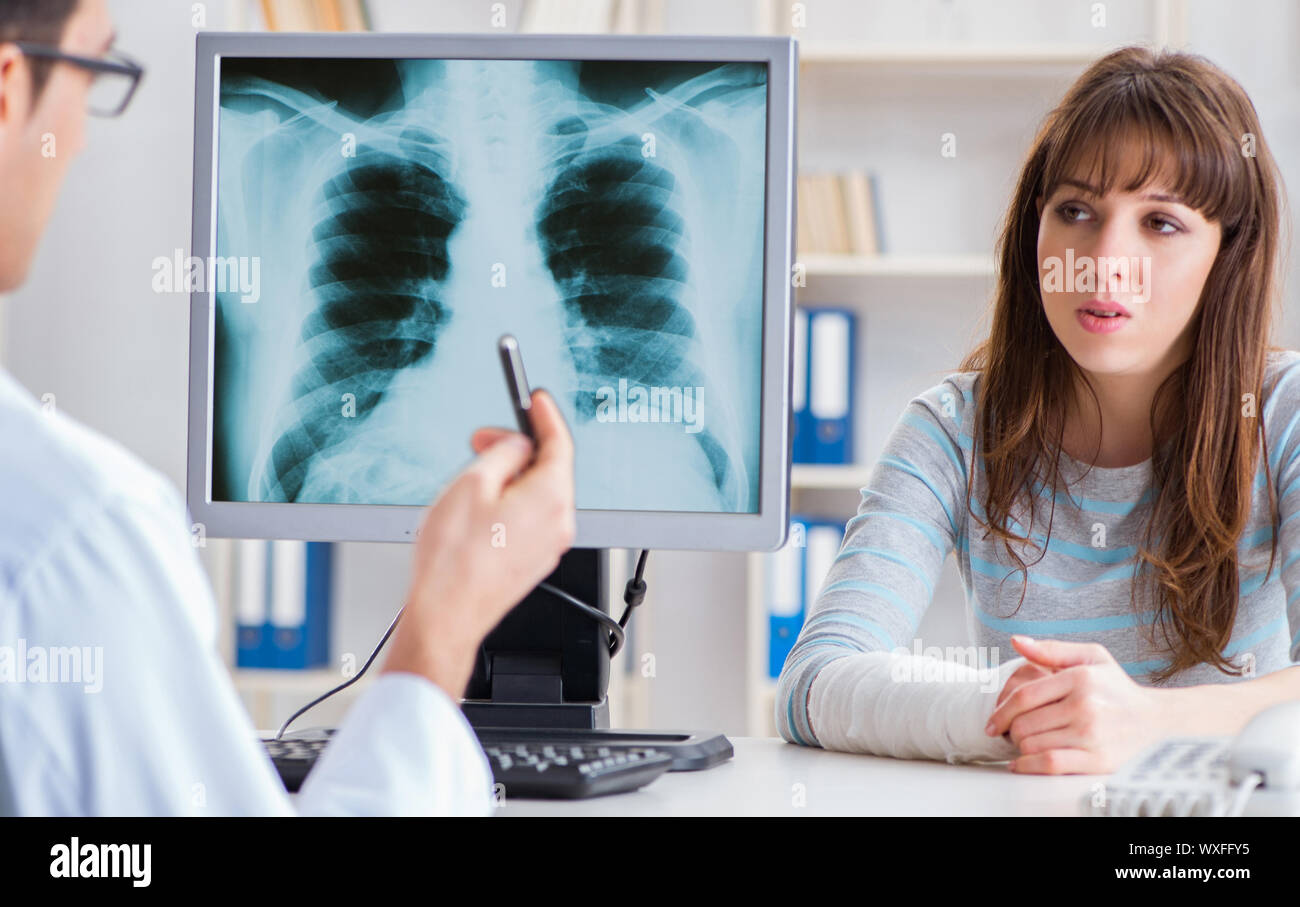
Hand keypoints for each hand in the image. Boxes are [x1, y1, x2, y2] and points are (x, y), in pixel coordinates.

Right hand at [383, 389, 575, 696]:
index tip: (534, 399)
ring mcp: (549, 544)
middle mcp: (559, 521)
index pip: (559, 443)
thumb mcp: (472, 483)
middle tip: (483, 439)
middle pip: (549, 468)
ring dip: (511, 477)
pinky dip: (511, 502)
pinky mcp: (534, 561)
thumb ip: (504, 453)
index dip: (545, 416)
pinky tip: (480, 507)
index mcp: (552, 497)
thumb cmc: (454, 558)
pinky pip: (530, 518)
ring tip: (473, 476)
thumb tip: (519, 445)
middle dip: (518, 448)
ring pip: (538, 494)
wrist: (447, 615)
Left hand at [983, 635, 1174, 773]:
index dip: (1000, 711)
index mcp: (1080, 678)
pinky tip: (1022, 763)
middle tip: (1013, 734)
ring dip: (1020, 748)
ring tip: (1025, 745)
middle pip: (1023, 723)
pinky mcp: (1098, 760)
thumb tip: (1016, 641)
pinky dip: (1028, 766)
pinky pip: (1048, 764)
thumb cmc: (1118, 690)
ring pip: (1031, 744)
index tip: (992, 722)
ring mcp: (1091, 734)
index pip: (1024, 696)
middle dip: (1011, 731)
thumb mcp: (1091, 658)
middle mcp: (1085, 705)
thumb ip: (1051, 650)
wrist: (1159, 723)